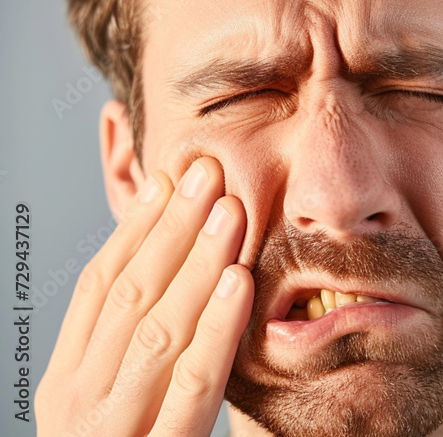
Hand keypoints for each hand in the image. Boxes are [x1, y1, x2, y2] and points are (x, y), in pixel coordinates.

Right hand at [37, 157, 252, 435]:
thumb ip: (145, 354)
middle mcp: (77, 400)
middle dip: (171, 228)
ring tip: (229, 207)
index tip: (174, 178)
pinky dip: (214, 330)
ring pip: (156, 328)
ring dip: (194, 261)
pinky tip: (236, 283)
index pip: (102, 288)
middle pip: (129, 295)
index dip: (138, 228)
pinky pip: (190, 385)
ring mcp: (109, 430)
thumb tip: (179, 277)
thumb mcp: (128, 404)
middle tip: (208, 170)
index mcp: (67, 382)